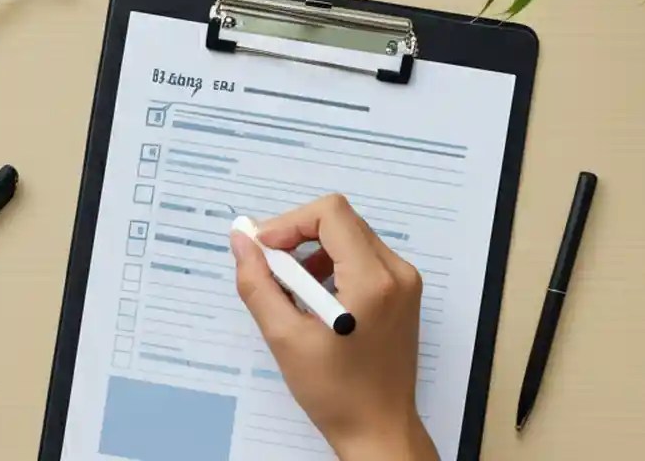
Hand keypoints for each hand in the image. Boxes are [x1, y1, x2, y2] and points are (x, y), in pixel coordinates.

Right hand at [230, 195, 437, 460]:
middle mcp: (396, 273)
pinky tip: (313, 299)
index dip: (289, 223)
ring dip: (312, 252)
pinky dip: (330, 265)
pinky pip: (361, 256)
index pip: (330, 214)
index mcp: (373, 281)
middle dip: (297, 236)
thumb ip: (257, 283)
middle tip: (269, 268)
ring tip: (291, 290)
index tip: (264, 250)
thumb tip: (241, 241)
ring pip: (349, 235)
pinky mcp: (401, 292)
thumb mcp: (284, 337)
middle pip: (339, 220)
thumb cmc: (336, 393)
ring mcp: (403, 282)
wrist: (378, 430)